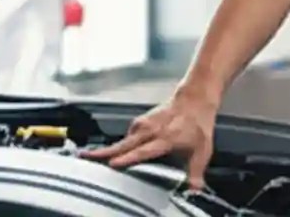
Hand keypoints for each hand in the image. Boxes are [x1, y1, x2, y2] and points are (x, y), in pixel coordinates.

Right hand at [82, 87, 217, 188]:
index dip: (128, 157)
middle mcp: (151, 130)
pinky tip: (116, 154)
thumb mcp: (202, 150)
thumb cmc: (197, 124)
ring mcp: (143, 124)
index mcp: (165, 137)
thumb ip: (196, 172)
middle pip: (124, 143)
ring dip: (110, 151)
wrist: (195, 99)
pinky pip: (125, 137)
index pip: (143, 149)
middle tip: (87, 158)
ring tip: (95, 160)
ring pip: (122, 140)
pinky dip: (119, 146)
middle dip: (105, 152)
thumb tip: (194, 189)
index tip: (113, 164)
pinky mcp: (139, 123)